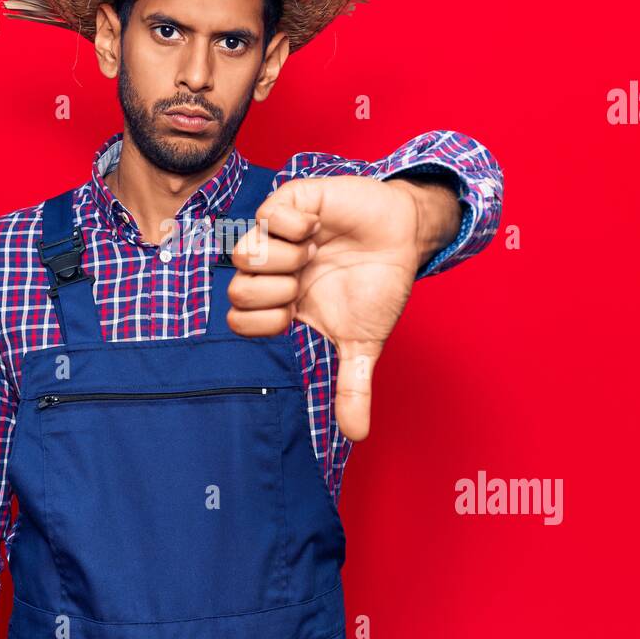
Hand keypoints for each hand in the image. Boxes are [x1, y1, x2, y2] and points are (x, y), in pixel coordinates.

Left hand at [226, 174, 457, 440]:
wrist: (405, 236)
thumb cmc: (378, 285)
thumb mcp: (363, 341)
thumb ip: (353, 386)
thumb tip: (357, 436)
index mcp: (279, 302)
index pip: (238, 320)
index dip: (262, 322)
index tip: (295, 313)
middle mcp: (270, 269)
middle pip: (234, 290)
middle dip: (273, 292)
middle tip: (304, 282)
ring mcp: (276, 234)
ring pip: (244, 253)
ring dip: (283, 259)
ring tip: (312, 252)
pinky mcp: (290, 202)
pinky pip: (269, 213)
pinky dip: (295, 224)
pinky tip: (317, 226)